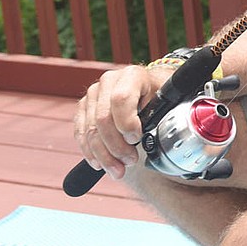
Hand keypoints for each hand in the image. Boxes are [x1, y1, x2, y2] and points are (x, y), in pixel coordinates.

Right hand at [73, 64, 171, 178]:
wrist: (146, 89)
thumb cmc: (157, 96)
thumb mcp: (165, 99)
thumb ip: (161, 112)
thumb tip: (158, 133)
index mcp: (131, 75)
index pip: (121, 99)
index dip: (127, 123)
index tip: (137, 139)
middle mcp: (109, 81)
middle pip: (103, 119)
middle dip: (116, 146)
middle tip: (130, 161)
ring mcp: (93, 94)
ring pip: (90, 130)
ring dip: (104, 156)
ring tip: (118, 170)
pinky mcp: (83, 107)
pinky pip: (81, 133)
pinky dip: (91, 152)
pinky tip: (99, 164)